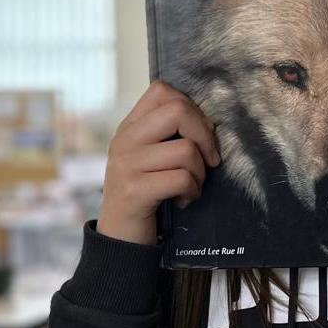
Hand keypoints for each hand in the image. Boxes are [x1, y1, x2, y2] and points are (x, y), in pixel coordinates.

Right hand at [98, 81, 219, 245]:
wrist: (118, 238)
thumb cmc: (145, 194)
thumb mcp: (148, 157)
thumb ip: (167, 134)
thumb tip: (208, 121)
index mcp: (129, 127)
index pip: (162, 90)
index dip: (192, 108)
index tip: (200, 135)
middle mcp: (124, 140)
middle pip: (177, 110)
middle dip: (205, 136)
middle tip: (208, 160)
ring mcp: (126, 164)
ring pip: (186, 150)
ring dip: (200, 173)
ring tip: (190, 186)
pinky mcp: (134, 190)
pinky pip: (182, 179)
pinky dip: (193, 191)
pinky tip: (184, 200)